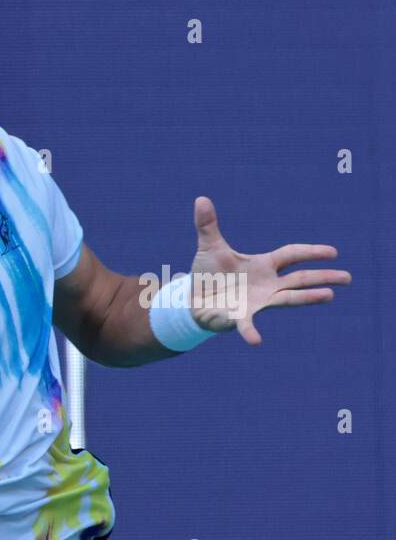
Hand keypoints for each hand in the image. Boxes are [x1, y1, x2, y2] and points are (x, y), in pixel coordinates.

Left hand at [188, 196, 350, 345]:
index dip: (311, 252)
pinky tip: (256, 341)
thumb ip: (207, 225)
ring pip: (288, 298)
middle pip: (300, 278)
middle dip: (323, 277)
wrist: (193, 299)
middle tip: (347, 278)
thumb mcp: (209, 247)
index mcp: (263, 265)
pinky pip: (247, 326)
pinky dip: (251, 332)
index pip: (292, 255)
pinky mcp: (241, 317)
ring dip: (308, 297)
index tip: (333, 252)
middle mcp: (267, 284)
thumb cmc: (208, 273)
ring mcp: (258, 301)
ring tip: (329, 295)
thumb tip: (201, 198)